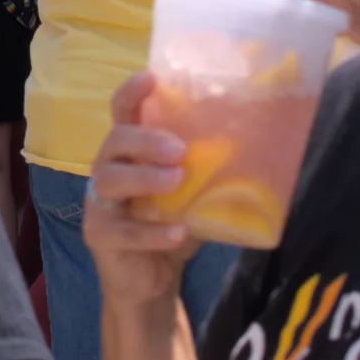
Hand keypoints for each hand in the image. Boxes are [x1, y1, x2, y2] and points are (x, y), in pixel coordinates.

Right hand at [80, 78, 200, 279]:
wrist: (151, 282)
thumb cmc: (170, 228)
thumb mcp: (192, 197)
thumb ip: (208, 175)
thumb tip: (259, 152)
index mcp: (130, 154)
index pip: (122, 113)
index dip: (131, 93)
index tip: (150, 77)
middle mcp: (108, 171)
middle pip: (113, 141)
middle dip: (145, 140)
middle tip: (179, 150)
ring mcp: (100, 205)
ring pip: (109, 180)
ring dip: (145, 178)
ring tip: (177, 181)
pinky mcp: (100, 237)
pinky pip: (123, 230)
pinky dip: (153, 232)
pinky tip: (178, 233)